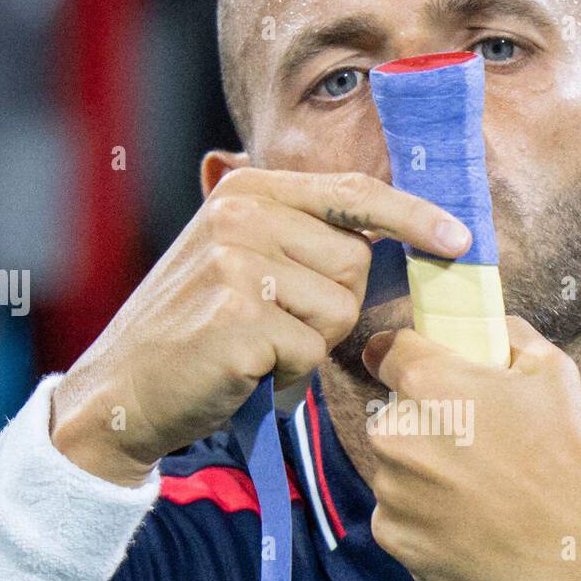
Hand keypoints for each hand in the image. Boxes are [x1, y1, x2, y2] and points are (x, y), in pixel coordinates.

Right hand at [49, 168, 469, 484]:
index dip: (413, 217)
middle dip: (333, 309)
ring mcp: (237, 262)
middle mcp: (240, 213)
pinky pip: (311, 352)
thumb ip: (298, 236)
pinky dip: (287, 377)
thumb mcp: (237, 260)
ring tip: (256, 351)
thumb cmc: (194, 334)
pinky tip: (245, 374)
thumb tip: (388, 233)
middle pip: (355, 264)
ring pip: (340, 311)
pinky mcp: (238, 315)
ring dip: (310, 347)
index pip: (352, 192)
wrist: (121, 391)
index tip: (460, 239)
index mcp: (246, 190)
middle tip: (276, 328)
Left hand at [362, 317, 580, 580]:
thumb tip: (484, 326)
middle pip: (396, 416)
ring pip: (398, 468)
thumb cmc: (567, 456)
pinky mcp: (393, 535)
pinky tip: (470, 525)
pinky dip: (425, 518)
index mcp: (427, 383)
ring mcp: (389, 488)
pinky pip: (399, 515)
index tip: (422, 371)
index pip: (388, 351)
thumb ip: (505, 333)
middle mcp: (394, 433)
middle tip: (478, 448)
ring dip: (426, 474)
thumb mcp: (552, 369)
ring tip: (483, 494)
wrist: (575, 551)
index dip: (407, 357)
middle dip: (427, 425)